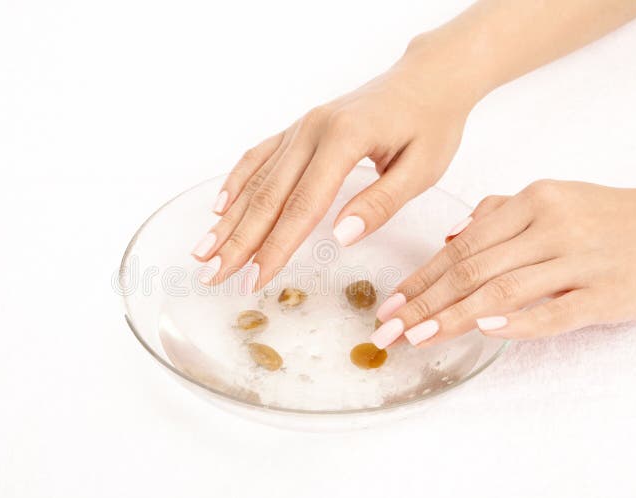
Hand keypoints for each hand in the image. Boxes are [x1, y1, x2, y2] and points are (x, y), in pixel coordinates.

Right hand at [191, 39, 483, 289]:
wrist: (428, 78)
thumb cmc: (431, 124)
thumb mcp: (422, 168)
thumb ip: (380, 203)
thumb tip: (340, 237)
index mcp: (344, 140)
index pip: (303, 207)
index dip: (275, 248)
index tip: (253, 280)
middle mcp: (313, 130)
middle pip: (267, 196)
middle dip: (238, 241)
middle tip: (211, 275)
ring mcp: (302, 127)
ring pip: (257, 179)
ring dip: (229, 219)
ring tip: (203, 251)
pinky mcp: (300, 128)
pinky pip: (260, 156)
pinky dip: (237, 182)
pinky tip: (220, 207)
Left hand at [370, 180, 635, 347]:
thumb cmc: (606, 217)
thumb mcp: (552, 200)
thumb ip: (498, 215)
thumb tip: (448, 238)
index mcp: (532, 202)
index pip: (462, 245)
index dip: (421, 277)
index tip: (390, 304)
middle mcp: (550, 226)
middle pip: (472, 269)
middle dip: (424, 303)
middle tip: (390, 329)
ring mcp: (578, 260)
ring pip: (502, 291)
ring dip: (453, 317)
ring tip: (418, 338)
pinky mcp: (605, 293)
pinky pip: (553, 311)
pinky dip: (516, 322)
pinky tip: (482, 332)